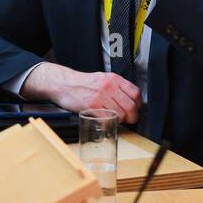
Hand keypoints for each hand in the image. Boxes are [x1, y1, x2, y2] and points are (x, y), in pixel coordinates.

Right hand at [26, 63, 140, 123]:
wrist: (64, 84)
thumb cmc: (82, 83)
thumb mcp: (102, 78)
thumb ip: (115, 86)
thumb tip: (128, 98)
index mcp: (114, 79)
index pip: (135, 93)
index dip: (138, 104)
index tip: (136, 109)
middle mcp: (109, 86)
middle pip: (130, 105)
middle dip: (133, 116)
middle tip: (130, 119)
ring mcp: (101, 96)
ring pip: (121, 113)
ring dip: (121, 120)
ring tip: (116, 120)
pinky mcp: (92, 106)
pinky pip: (107, 119)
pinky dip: (109, 124)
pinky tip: (106, 122)